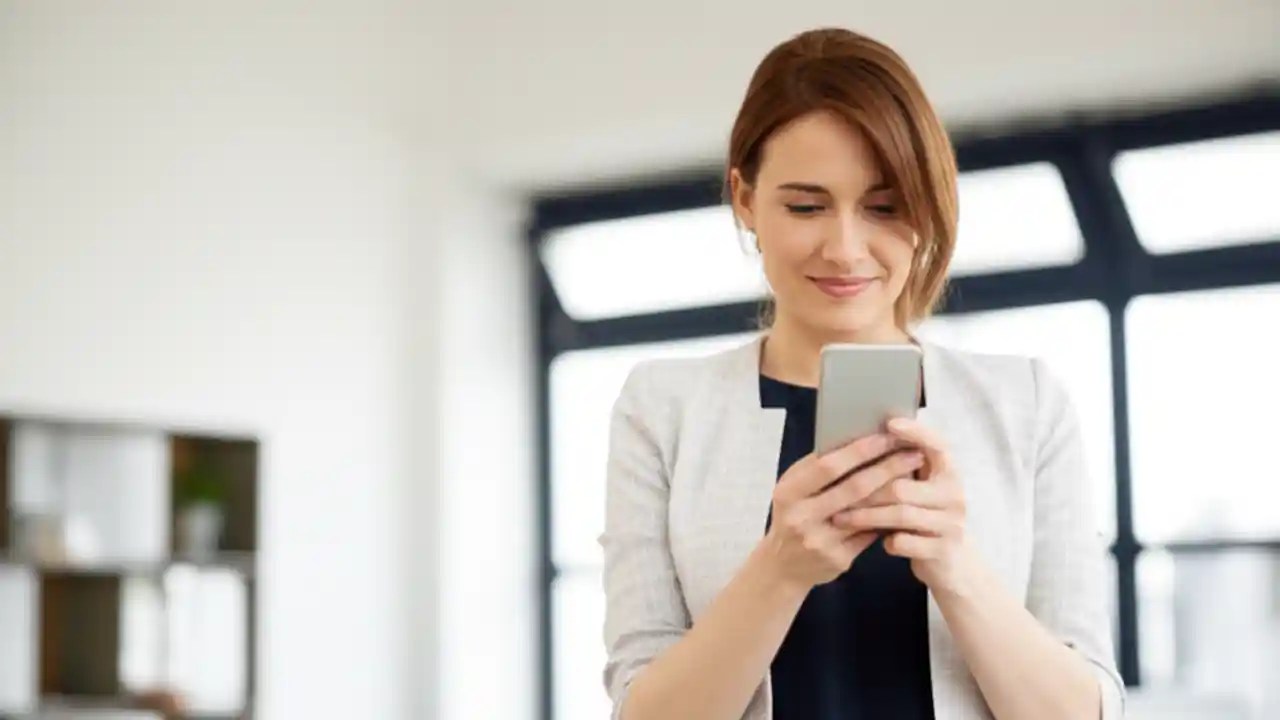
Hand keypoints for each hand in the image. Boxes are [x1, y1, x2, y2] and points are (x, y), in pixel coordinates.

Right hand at [758, 432, 925, 589]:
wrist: (782, 566)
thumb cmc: (793, 516)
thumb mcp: (793, 490)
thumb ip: (817, 469)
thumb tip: (856, 439)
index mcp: (789, 492)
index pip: (828, 466)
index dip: (859, 451)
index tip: (886, 437)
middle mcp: (802, 517)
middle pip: (854, 488)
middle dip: (888, 468)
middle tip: (913, 453)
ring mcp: (821, 540)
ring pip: (867, 512)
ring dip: (894, 491)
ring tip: (915, 474)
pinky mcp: (839, 559)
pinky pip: (870, 534)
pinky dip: (888, 515)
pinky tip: (904, 502)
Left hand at [831, 417, 976, 594]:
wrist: (954, 564)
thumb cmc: (925, 517)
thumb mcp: (921, 490)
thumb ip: (902, 470)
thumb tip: (862, 440)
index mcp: (949, 473)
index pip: (937, 445)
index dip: (915, 433)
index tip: (890, 423)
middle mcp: (954, 495)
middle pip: (902, 486)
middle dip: (864, 490)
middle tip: (834, 491)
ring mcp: (951, 524)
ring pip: (900, 515)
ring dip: (866, 516)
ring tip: (839, 517)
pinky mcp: (943, 550)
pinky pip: (905, 542)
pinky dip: (888, 542)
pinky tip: (878, 542)